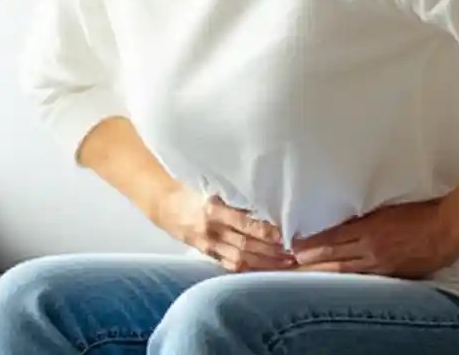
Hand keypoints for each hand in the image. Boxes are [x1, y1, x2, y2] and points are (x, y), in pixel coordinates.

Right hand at [152, 186, 297, 272]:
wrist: (165, 205)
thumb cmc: (193, 191)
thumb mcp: (212, 187)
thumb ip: (234, 197)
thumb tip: (266, 203)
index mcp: (213, 209)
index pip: (243, 223)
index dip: (264, 231)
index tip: (284, 235)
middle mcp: (211, 229)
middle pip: (245, 244)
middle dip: (270, 251)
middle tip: (293, 254)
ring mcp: (208, 244)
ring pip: (240, 258)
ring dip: (264, 263)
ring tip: (285, 264)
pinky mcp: (205, 253)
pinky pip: (228, 264)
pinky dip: (248, 268)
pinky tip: (264, 270)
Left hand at [288, 199, 458, 278]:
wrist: (448, 229)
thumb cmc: (419, 212)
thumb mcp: (386, 208)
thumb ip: (364, 218)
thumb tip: (343, 224)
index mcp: (369, 231)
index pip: (332, 240)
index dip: (312, 245)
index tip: (295, 246)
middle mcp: (372, 251)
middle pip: (334, 260)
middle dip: (312, 262)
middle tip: (293, 264)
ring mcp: (382, 266)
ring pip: (346, 272)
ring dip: (325, 273)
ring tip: (307, 274)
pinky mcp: (393, 276)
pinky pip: (365, 279)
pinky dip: (348, 280)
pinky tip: (337, 282)